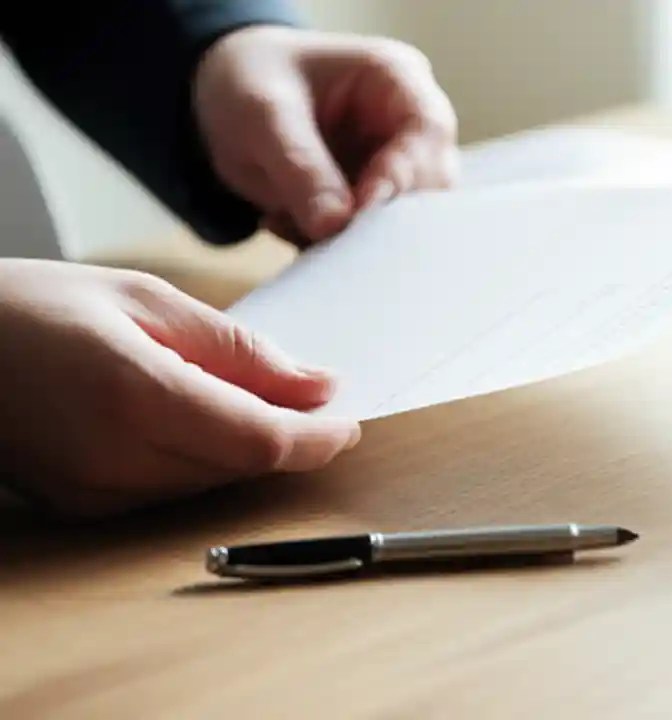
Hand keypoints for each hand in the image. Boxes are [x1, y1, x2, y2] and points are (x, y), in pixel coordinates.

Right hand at [0, 260, 359, 516]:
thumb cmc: (31, 307)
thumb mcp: (146, 299)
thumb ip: (239, 350)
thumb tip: (318, 385)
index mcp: (137, 397)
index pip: (263, 443)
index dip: (319, 436)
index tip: (349, 415)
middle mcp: (118, 460)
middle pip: (247, 468)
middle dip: (292, 435)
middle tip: (311, 392)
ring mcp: (98, 494)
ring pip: (217, 483)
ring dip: (250, 447)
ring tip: (246, 392)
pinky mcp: (87, 508)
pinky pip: (176, 491)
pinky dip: (206, 457)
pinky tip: (198, 416)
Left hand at [193, 26, 458, 245]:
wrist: (222, 96)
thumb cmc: (249, 80)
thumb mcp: (261, 113)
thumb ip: (299, 165)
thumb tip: (334, 226)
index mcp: (396, 78)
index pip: (429, 131)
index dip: (405, 174)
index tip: (362, 211)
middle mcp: (410, 126)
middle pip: (431, 183)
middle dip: (382, 217)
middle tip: (325, 236)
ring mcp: (396, 167)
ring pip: (404, 221)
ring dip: (349, 236)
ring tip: (285, 221)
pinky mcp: (374, 204)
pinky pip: (370, 240)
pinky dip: (328, 244)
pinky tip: (281, 223)